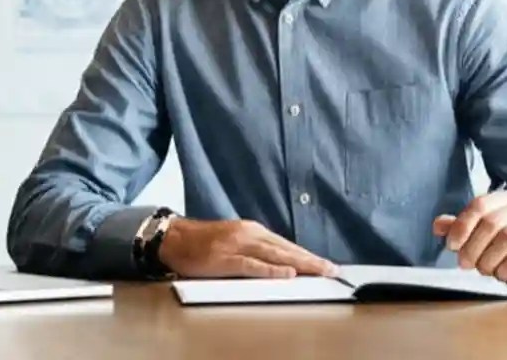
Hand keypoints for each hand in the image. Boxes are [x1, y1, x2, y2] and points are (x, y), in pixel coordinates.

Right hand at [157, 217, 339, 278]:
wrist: (173, 238)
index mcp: (253, 231)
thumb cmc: (203, 243)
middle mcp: (250, 234)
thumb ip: (256, 249)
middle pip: (287, 248)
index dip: (308, 255)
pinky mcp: (225, 258)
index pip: (287, 245)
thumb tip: (281, 263)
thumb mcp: (235, 241)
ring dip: (300, 264)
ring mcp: (238, 245)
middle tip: (332, 270)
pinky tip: (286, 274)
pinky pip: (252, 265)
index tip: (327, 265)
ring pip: (276, 254)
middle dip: (311, 260)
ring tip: (319, 271)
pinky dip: (271, 270)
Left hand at [432, 190, 506, 289]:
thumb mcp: (485, 234)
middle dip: (473, 246)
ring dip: (489, 258)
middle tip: (465, 264)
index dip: (462, 225)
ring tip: (484, 270)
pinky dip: (505, 268)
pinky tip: (501, 274)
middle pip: (492, 222)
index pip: (480, 204)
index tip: (452, 246)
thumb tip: (437, 225)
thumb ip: (462, 227)